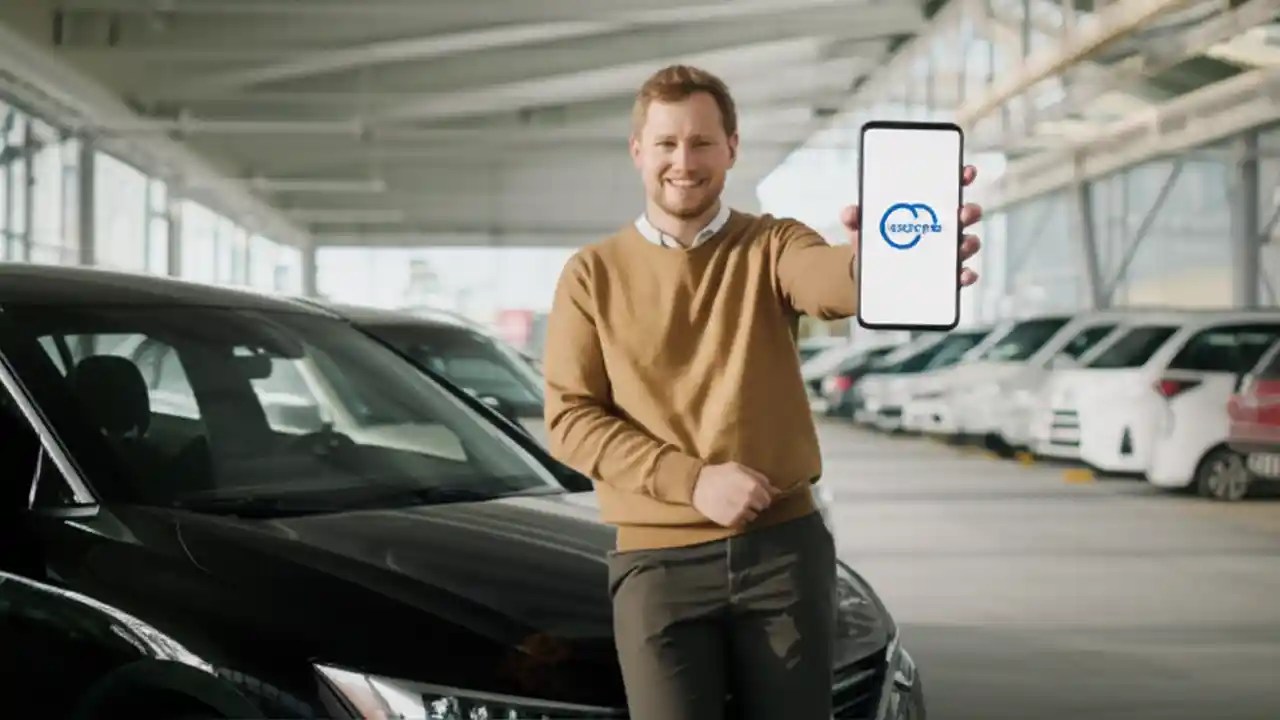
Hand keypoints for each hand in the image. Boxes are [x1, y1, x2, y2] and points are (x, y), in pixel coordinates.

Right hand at [691, 462, 778, 527]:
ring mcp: (740, 513)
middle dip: (756, 503)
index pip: (769, 498)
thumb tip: (777, 490)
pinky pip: (741, 523)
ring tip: (734, 503)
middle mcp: (750, 501)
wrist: (697, 485)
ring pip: (752, 516)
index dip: (762, 496)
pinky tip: (728, 509)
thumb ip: (760, 478)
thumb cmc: (720, 474)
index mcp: (754, 486)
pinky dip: (737, 517)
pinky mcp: (731, 522)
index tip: (755, 494)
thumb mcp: (740, 468)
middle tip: (743, 498)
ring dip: (747, 511)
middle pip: (762, 508)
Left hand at [841, 164, 983, 286]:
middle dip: (969, 211)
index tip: (966, 172)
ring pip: (967, 244)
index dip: (962, 178)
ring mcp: (946, 252)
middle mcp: (943, 228)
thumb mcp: (861, 226)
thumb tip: (850, 212)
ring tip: (962, 244)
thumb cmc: (871, 241)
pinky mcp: (944, 276)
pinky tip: (963, 274)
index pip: (950, 189)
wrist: (867, 275)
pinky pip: (961, 275)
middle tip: (962, 213)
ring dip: (969, 242)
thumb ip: (855, 217)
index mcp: (927, 209)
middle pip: (965, 215)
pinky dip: (965, 274)